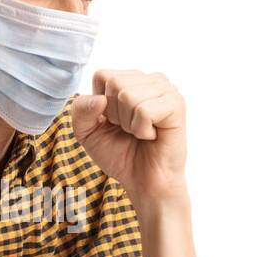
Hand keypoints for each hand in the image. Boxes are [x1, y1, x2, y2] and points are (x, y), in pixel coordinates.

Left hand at [72, 69, 188, 202]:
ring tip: (142, 133)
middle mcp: (150, 79)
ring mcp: (165, 89)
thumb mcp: (87, 132)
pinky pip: (144, 110)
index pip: (102, 75)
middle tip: (130, 130)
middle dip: (115, 115)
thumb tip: (99, 99)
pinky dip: (142, 129)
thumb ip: (80, 111)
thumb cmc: (120, 154)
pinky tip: (152, 136)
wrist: (144, 181)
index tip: (114, 122)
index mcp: (131, 80)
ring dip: (129, 124)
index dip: (100, 105)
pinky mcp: (176, 104)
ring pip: (128, 96)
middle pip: (114, 83)